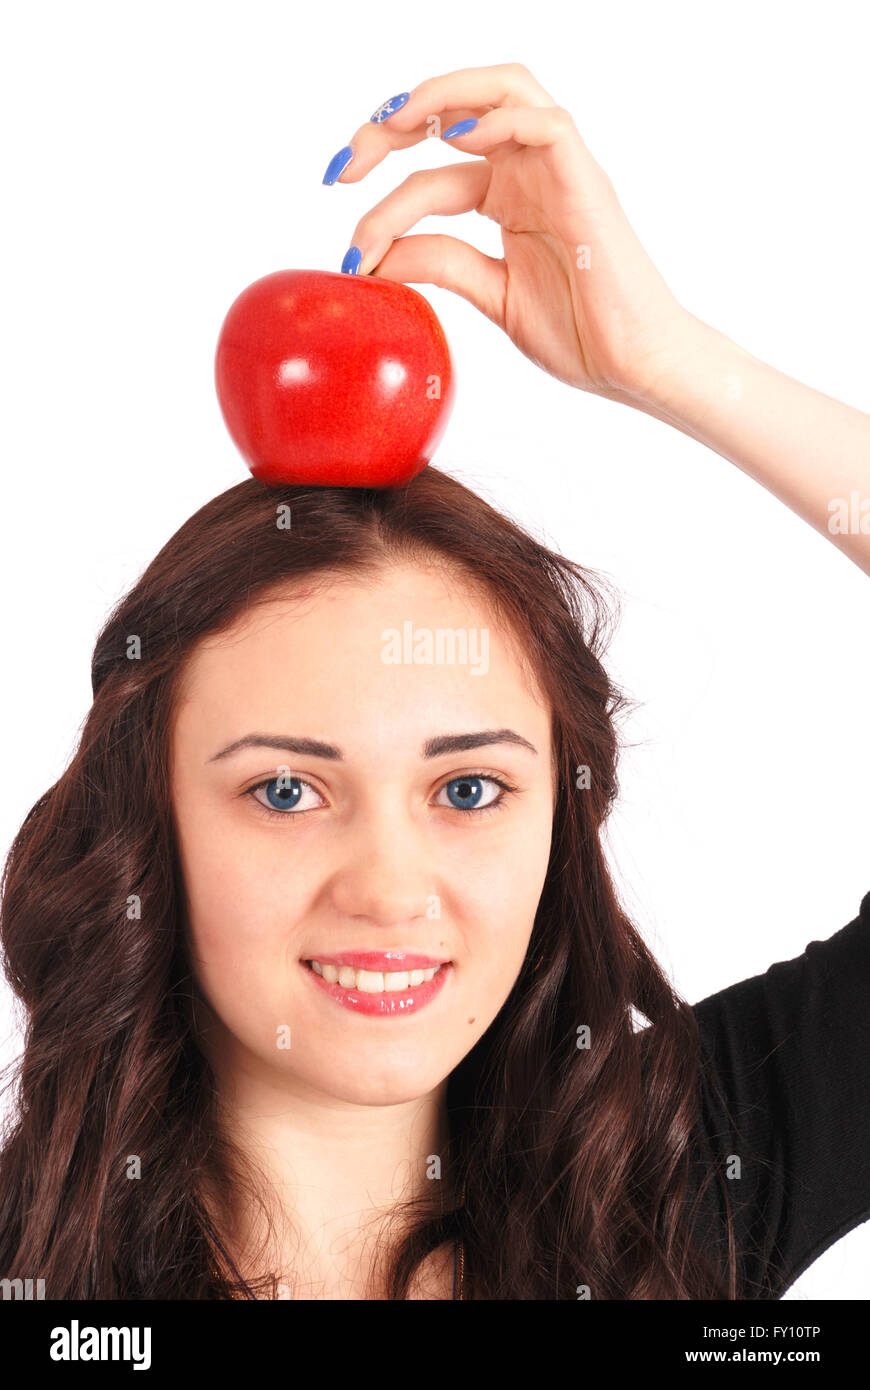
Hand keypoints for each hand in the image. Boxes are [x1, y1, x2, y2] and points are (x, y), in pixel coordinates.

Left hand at [326, 62, 691, 399]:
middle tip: (345, 164)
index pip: (431, 174)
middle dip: (390, 127)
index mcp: (508, 199)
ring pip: (501, 90)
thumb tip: (375, 257)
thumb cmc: (582, 334)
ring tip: (391, 124)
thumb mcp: (493, 295)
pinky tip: (453, 142)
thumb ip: (442, 264)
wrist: (637, 366)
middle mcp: (531, 173)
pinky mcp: (586, 179)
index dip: (381, 197)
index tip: (347, 247)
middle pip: (455, 113)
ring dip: (439, 95)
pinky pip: (544, 120)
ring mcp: (560, 170)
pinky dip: (496, 118)